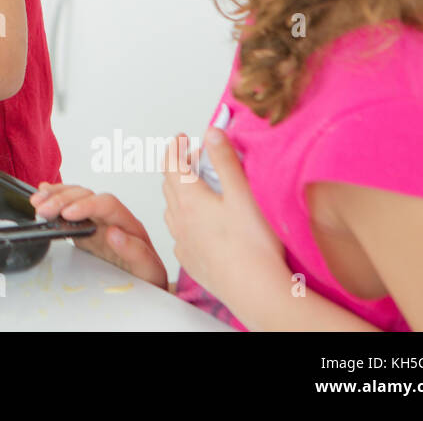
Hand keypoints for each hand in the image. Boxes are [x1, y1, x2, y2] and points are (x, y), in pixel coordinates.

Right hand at [30, 183, 167, 288]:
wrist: (146, 285)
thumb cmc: (148, 278)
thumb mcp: (149, 271)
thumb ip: (135, 251)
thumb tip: (114, 232)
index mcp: (129, 225)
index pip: (106, 203)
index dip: (85, 205)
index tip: (68, 213)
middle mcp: (112, 218)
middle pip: (87, 196)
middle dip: (62, 200)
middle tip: (43, 210)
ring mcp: (98, 222)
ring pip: (76, 197)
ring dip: (55, 196)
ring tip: (38, 201)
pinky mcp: (86, 229)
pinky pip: (70, 207)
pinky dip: (55, 198)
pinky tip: (45, 194)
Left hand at [161, 129, 288, 309]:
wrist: (253, 290)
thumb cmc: (252, 245)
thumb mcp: (242, 193)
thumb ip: (225, 161)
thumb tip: (211, 133)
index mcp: (190, 198)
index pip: (173, 164)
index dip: (176, 148)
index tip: (180, 138)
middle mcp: (180, 219)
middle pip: (170, 184)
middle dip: (178, 167)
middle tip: (192, 158)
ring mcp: (183, 241)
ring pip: (171, 209)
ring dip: (178, 193)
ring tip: (193, 188)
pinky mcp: (190, 259)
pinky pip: (179, 234)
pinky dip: (183, 220)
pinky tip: (196, 224)